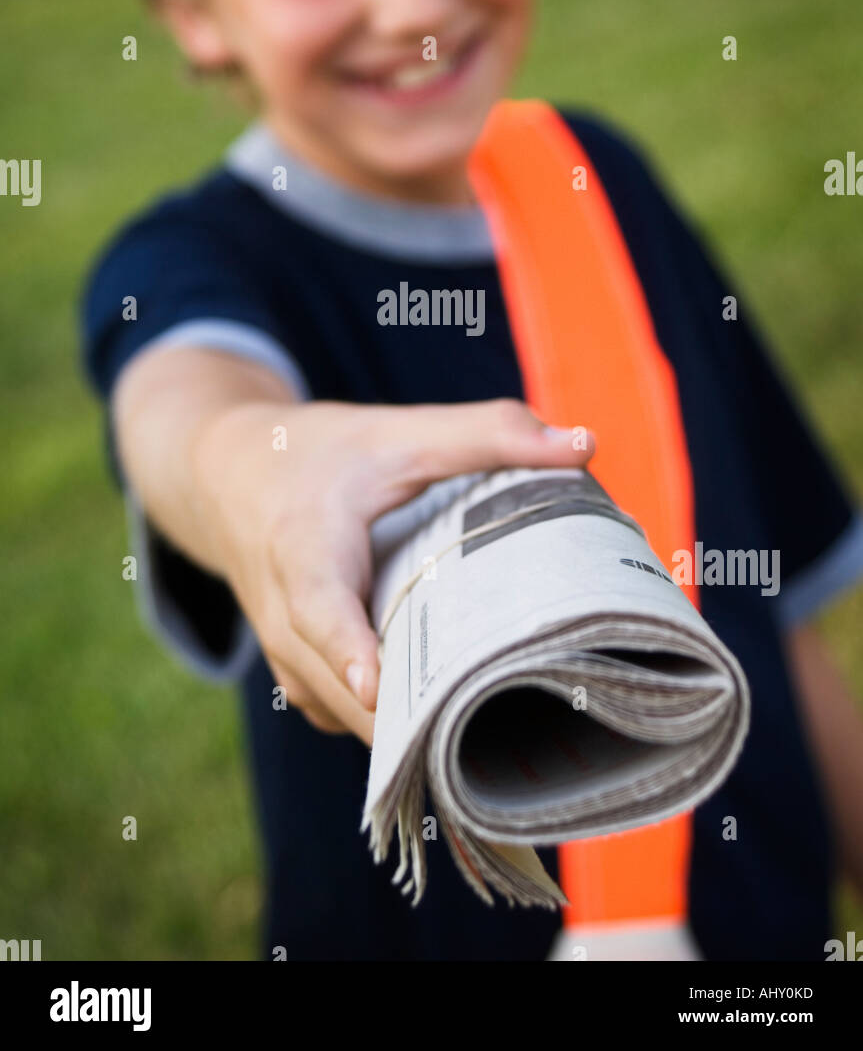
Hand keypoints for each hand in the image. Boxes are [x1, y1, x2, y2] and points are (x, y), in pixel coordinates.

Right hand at [194, 398, 594, 744]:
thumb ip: (487, 435)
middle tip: (488, 740)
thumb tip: (585, 446)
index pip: (316, 606)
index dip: (346, 649)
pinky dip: (391, 729)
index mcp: (303, 545)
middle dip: (405, 717)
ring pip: (339, 714)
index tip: (375, 688)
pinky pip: (342, 718)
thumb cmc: (322, 454)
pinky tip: (457, 728)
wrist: (228, 477)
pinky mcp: (300, 677)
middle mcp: (281, 612)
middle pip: (336, 684)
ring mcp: (285, 655)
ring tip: (486, 748)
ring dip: (403, 734)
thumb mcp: (398, 430)